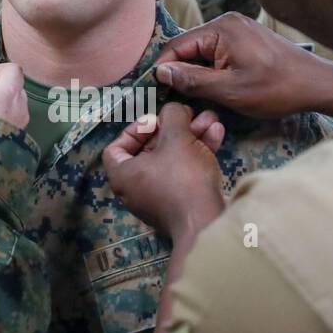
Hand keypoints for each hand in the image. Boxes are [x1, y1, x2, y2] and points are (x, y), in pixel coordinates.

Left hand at [103, 103, 225, 240]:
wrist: (206, 222)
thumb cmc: (182, 177)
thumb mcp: (177, 137)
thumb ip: (172, 116)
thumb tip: (173, 110)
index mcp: (123, 175)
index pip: (116, 148)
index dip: (135, 129)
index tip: (156, 121)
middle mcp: (137, 189)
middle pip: (151, 150)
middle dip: (174, 128)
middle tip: (189, 114)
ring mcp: (160, 198)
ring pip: (173, 159)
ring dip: (191, 136)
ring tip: (210, 119)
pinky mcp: (181, 204)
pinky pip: (184, 173)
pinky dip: (197, 154)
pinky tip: (216, 134)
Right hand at [154, 12, 332, 119]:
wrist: (317, 85)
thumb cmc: (276, 89)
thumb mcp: (229, 90)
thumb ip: (192, 80)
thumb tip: (160, 72)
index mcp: (221, 28)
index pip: (176, 46)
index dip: (163, 70)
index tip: (156, 93)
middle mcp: (227, 22)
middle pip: (188, 48)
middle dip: (181, 73)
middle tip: (178, 101)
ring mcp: (238, 29)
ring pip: (203, 53)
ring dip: (198, 75)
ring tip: (200, 99)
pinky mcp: (246, 39)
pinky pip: (218, 53)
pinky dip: (213, 71)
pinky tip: (218, 90)